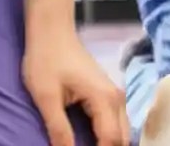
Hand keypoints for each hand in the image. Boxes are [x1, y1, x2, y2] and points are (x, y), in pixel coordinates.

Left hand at [22, 31, 126, 145]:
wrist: (52, 33)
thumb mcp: (47, 97)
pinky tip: (95, 143)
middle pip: (122, 137)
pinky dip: (109, 135)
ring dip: (111, 144)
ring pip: (122, 130)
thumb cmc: (47, 61)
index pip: (110, 140)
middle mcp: (116, 98)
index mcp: (104, 99)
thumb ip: (58, 128)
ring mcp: (114, 94)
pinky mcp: (107, 93)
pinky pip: (116, 122)